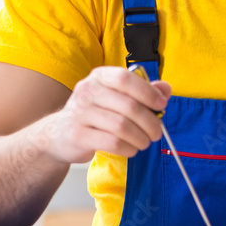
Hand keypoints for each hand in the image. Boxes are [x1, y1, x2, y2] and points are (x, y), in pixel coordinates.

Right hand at [44, 66, 171, 164]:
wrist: (60, 134)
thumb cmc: (95, 113)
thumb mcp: (117, 97)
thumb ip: (143, 91)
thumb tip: (165, 89)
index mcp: (100, 76)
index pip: (125, 79)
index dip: (147, 92)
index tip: (161, 105)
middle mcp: (87, 90)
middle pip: (128, 106)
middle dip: (150, 122)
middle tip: (157, 132)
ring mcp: (80, 113)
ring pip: (121, 126)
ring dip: (140, 137)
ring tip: (145, 142)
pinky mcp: (77, 135)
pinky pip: (111, 142)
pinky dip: (128, 148)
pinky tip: (131, 149)